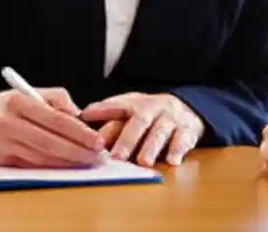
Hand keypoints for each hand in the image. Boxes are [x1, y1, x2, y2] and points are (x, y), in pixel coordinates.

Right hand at [0, 90, 105, 167]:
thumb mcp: (24, 92)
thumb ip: (54, 97)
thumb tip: (75, 112)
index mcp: (18, 103)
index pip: (55, 119)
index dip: (78, 132)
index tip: (96, 139)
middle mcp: (9, 124)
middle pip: (50, 141)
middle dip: (78, 151)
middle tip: (97, 155)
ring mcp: (4, 144)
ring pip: (42, 157)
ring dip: (67, 162)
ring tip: (87, 162)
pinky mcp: (0, 160)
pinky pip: (31, 165)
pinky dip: (51, 167)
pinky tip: (66, 167)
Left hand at [80, 93, 203, 165]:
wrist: (187, 107)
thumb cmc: (150, 114)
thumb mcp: (129, 109)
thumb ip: (107, 115)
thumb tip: (80, 120)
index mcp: (134, 104)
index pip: (116, 105)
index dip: (102, 110)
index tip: (86, 116)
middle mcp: (152, 109)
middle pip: (138, 122)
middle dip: (128, 139)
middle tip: (117, 156)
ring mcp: (170, 120)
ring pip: (160, 132)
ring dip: (151, 147)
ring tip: (144, 162)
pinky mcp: (187, 130)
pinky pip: (183, 139)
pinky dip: (178, 150)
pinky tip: (172, 161)